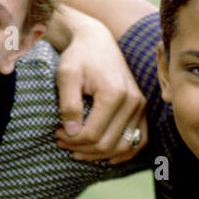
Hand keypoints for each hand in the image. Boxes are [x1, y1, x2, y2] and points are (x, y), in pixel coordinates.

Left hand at [54, 17, 145, 163]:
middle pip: (107, 144)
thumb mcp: (66, 75)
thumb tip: (71, 132)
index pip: (92, 134)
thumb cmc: (79, 57)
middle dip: (81, 148)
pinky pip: (140, 140)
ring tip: (77, 149)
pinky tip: (106, 157)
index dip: (71, 140)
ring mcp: (140, 106)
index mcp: (114, 94)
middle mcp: (133, 101)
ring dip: (99, 155)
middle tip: (61, 141)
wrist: (97, 41)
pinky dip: (124, 153)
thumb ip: (68, 104)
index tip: (56, 133)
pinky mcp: (141, 109)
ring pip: (123, 147)